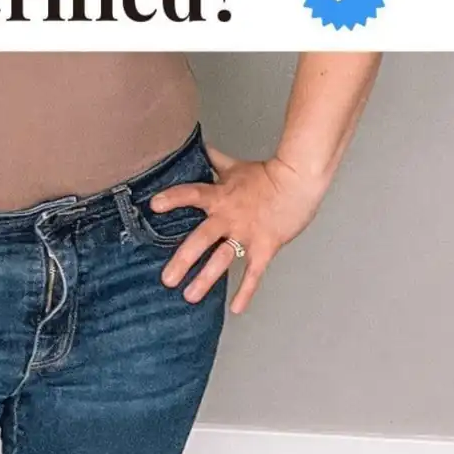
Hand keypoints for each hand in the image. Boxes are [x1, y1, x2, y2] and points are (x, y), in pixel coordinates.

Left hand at [151, 144, 326, 314]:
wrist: (298, 182)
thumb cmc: (267, 175)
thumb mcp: (235, 166)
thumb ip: (213, 161)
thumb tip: (197, 145)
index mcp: (220, 196)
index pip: (192, 194)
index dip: (174, 198)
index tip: (154, 205)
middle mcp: (229, 217)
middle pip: (202, 239)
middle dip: (183, 260)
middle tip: (167, 279)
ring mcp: (246, 234)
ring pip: (223, 260)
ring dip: (206, 280)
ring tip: (190, 296)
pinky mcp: (264, 248)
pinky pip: (254, 273)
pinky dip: (246, 292)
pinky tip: (236, 308)